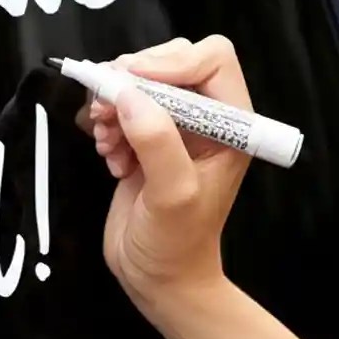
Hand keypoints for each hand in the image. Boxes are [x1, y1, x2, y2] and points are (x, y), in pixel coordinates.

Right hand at [77, 35, 252, 315]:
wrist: (158, 279)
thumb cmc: (176, 245)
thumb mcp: (173, 195)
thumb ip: (157, 142)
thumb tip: (128, 95)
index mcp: (232, 125)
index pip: (210, 59)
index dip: (169, 62)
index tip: (130, 82)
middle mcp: (207, 120)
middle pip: (171, 61)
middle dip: (134, 81)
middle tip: (106, 106)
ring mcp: (174, 128)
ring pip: (141, 82)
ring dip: (114, 103)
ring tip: (106, 139)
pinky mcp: (144, 140)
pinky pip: (122, 106)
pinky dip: (107, 123)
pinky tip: (108, 155)